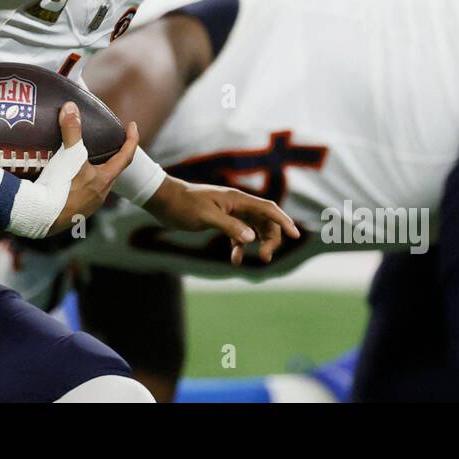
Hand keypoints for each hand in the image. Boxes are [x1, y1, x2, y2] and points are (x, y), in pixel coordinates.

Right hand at [46, 102, 137, 236]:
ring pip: (96, 184)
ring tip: (84, 158)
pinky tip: (67, 178)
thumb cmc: (59, 187)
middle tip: (107, 142)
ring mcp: (87, 206)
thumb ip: (71, 131)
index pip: (125, 156)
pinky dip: (79, 183)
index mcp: (104, 180)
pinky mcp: (73, 213)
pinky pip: (81, 194)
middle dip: (111, 155)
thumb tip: (71, 107)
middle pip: (111, 171)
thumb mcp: (68, 156)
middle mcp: (99, 195)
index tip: (133, 126)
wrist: (39, 217)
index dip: (131, 140)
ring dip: (94, 170)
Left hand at [143, 178, 299, 265]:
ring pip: (255, 228)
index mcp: (237, 199)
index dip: (283, 221)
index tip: (295, 235)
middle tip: (264, 257)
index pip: (268, 209)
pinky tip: (234, 260)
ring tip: (257, 259)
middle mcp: (238, 204)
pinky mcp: (222, 220)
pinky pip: (240, 234)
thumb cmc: (183, 205)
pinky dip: (241, 246)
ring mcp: (230, 212)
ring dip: (259, 243)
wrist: (163, 200)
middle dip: (270, 238)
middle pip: (266, 221)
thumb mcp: (206, 217)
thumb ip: (230, 227)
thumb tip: (251, 239)